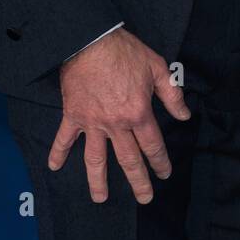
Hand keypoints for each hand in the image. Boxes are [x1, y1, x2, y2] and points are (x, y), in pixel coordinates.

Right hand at [48, 27, 190, 203]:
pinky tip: (54, 167)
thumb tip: (185, 115)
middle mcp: (116, 123)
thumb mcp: (157, 67)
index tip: (164, 174)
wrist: (91, 40)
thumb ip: (172, 94)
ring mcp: (93, 122)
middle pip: (128, 159)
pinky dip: (58, 152)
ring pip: (96, 158)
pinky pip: (64, 138)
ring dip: (98, 181)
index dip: (160, 162)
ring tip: (101, 198)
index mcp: (138, 113)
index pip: (152, 145)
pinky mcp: (73, 115)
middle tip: (144, 199)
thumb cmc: (126, 52)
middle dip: (138, 181)